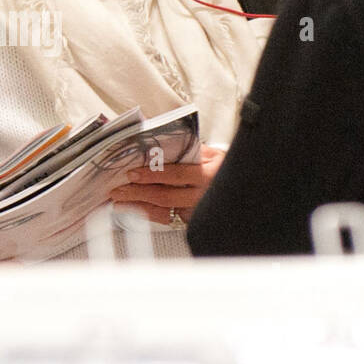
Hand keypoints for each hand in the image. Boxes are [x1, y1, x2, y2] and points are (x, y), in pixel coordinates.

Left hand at [109, 145, 225, 226]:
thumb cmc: (226, 168)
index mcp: (208, 174)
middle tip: (119, 189)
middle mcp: (202, 195)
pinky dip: (148, 214)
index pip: (175, 175)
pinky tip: (133, 210)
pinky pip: (167, 219)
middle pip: (165, 196)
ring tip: (120, 201)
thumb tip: (158, 142)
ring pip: (163, 211)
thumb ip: (188, 149)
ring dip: (138, 206)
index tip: (132, 173)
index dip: (152, 174)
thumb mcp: (212, 154)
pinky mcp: (193, 221)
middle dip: (138, 192)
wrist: (244, 189)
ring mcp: (197, 211)